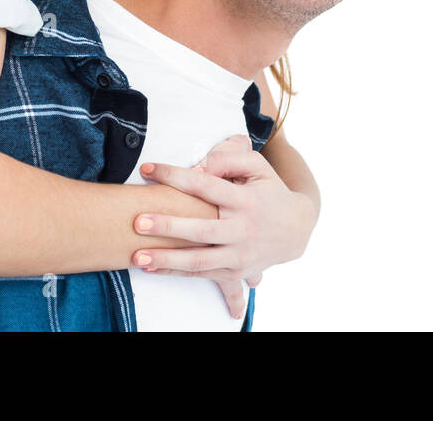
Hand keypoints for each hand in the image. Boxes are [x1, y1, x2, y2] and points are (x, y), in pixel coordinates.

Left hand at [130, 134, 314, 312]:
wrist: (295, 230)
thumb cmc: (268, 191)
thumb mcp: (258, 166)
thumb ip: (229, 158)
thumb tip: (199, 165)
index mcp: (245, 199)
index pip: (205, 185)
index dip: (175, 176)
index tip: (147, 169)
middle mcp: (242, 229)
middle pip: (201, 230)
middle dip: (168, 226)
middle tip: (138, 221)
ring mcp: (239, 254)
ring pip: (199, 261)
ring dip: (167, 259)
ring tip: (137, 255)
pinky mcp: (235, 271)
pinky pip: (201, 274)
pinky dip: (175, 272)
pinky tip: (151, 267)